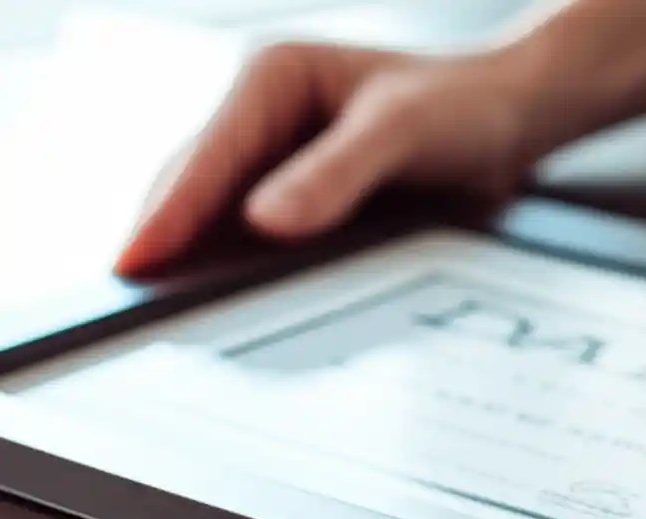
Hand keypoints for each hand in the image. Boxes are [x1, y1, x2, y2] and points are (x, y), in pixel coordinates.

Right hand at [114, 42, 544, 275]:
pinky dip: (244, 269)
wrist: (513, 118)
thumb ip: (337, 174)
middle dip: (168, 241)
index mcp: (273, 77)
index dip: (168, 213)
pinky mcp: (303, 195)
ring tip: (171, 315)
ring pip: (222, 218)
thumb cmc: (464, 105)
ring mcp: (280, 158)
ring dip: (200, 260)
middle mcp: (265, 115)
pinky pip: (259, 238)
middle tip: (133, 305)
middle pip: (197, 187)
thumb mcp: (403, 131)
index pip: (208, 155)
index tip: (133, 263)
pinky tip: (233, 305)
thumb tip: (265, 223)